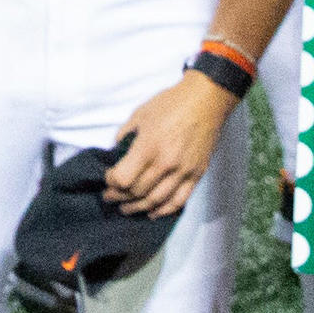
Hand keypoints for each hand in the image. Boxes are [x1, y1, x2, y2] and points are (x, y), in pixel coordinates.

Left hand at [104, 70, 236, 218]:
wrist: (206, 100)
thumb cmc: (171, 103)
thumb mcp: (140, 114)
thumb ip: (125, 135)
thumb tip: (116, 152)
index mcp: (148, 146)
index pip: (123, 178)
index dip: (111, 182)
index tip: (108, 178)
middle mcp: (165, 163)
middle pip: (137, 192)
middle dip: (119, 196)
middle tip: (110, 196)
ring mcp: (183, 171)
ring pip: (156, 201)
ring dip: (137, 208)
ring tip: (126, 208)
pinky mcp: (196, 175)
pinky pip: (179, 201)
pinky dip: (164, 210)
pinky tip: (152, 212)